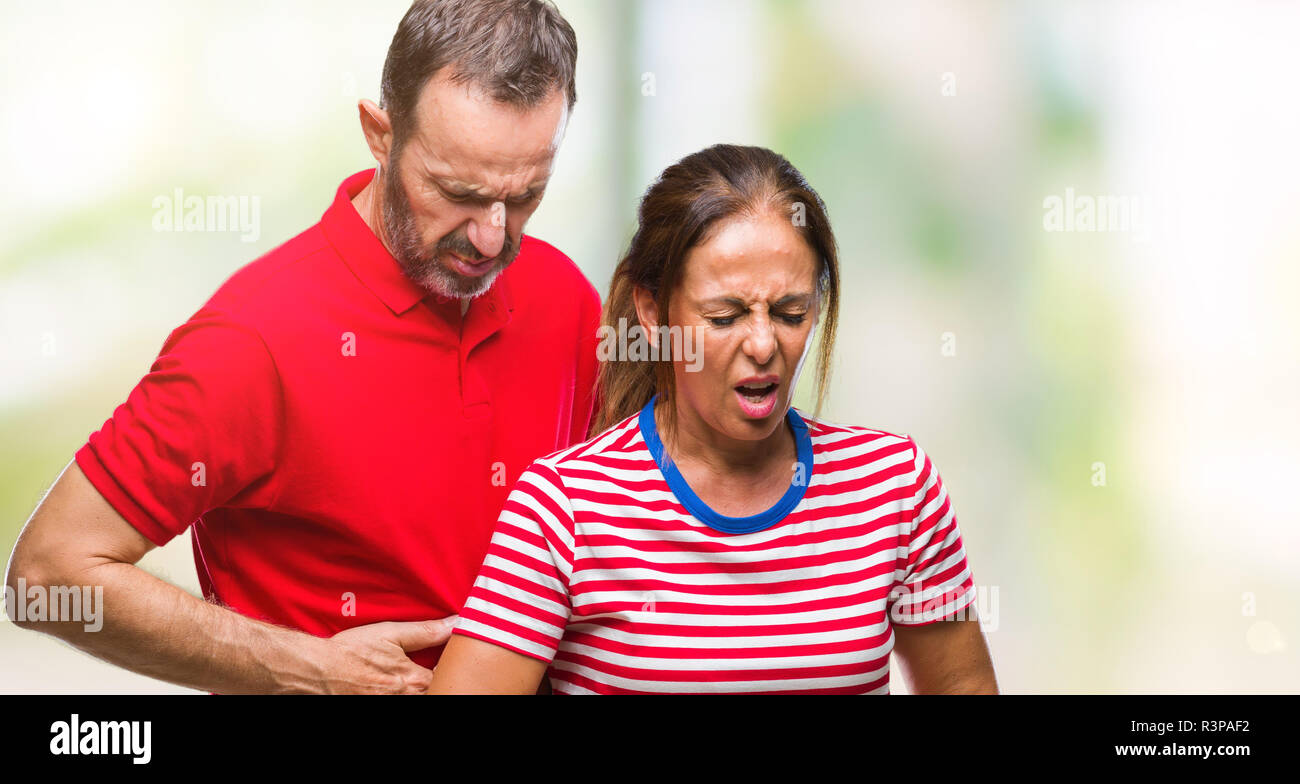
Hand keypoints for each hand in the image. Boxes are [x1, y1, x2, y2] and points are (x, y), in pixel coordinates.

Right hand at [320, 617, 458, 693]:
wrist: (317, 670)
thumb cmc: (352, 651)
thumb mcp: (390, 634)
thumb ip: (425, 632)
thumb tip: (456, 622)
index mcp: (413, 680)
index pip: (447, 678)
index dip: (450, 670)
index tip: (449, 661)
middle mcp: (405, 699)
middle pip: (435, 692)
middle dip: (439, 683)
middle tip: (435, 672)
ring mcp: (389, 705)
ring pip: (419, 699)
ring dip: (422, 689)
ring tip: (412, 680)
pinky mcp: (373, 707)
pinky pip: (398, 702)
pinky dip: (404, 694)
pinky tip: (396, 687)